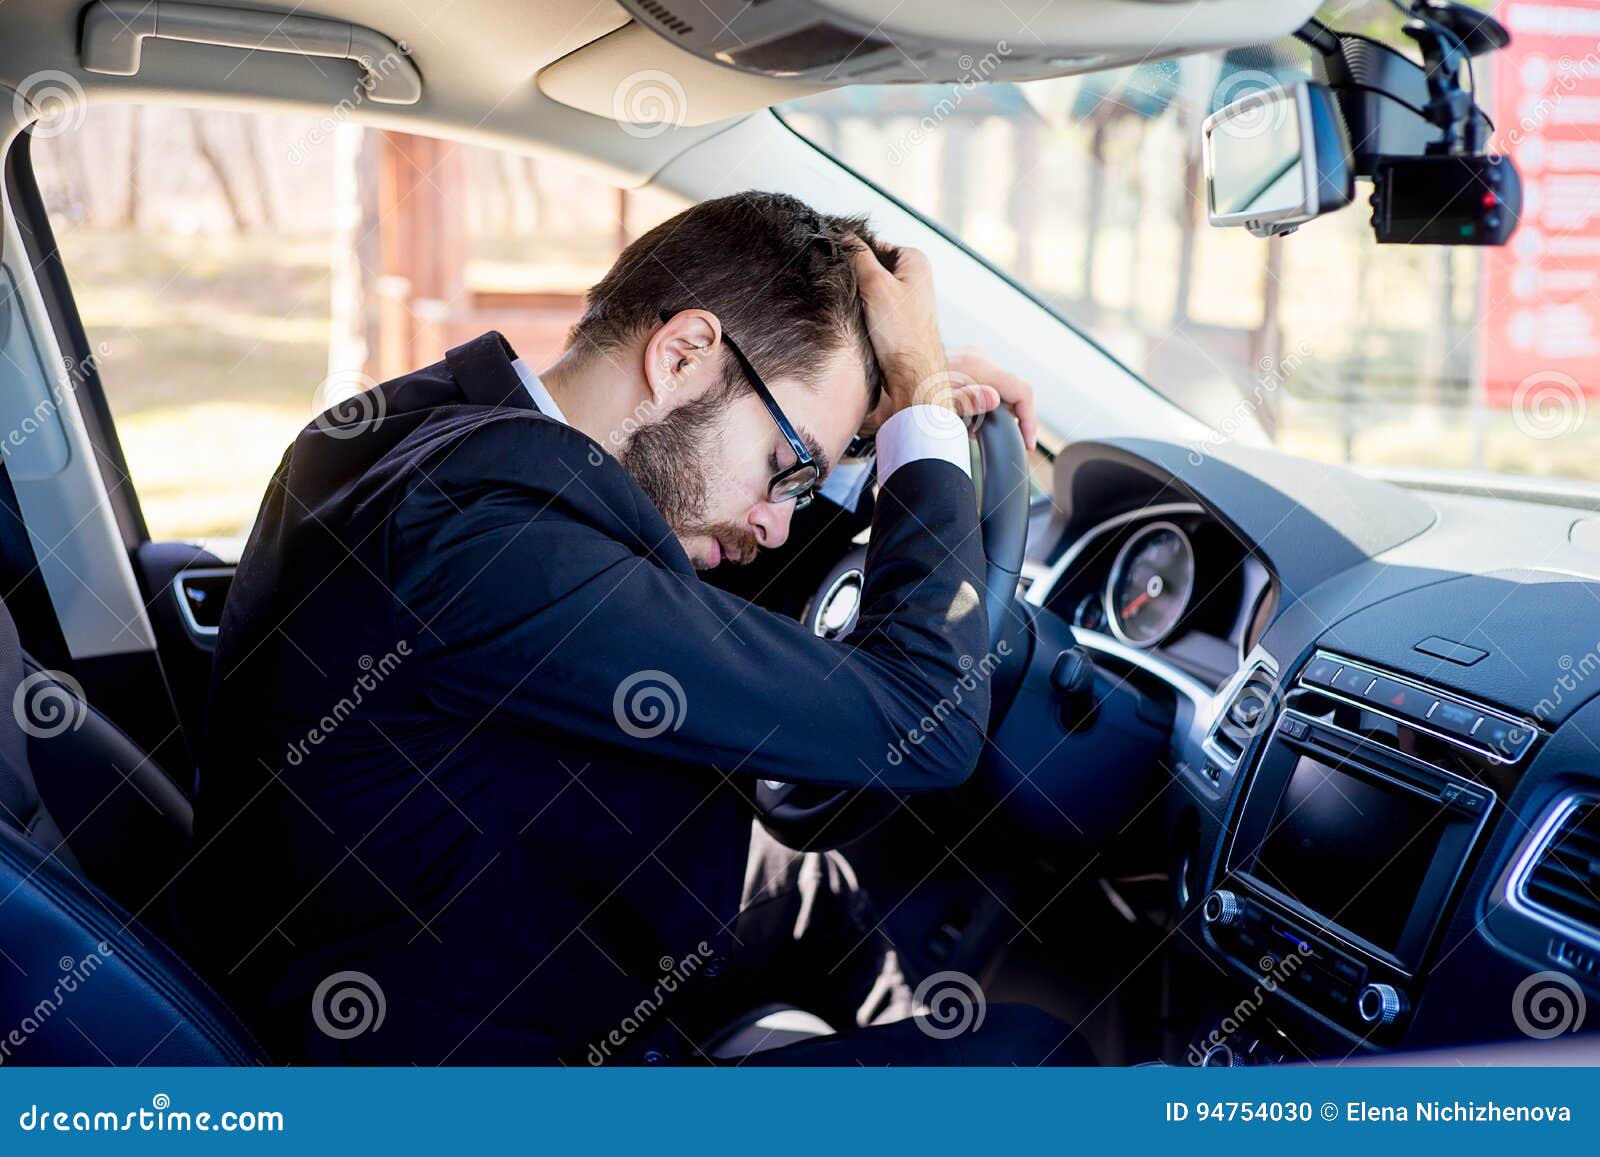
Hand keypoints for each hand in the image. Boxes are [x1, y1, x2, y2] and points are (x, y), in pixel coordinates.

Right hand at [851, 241, 950, 417]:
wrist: (912, 373)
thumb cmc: (901, 332)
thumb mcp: (875, 284)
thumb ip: (859, 256)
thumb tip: (844, 236)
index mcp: (915, 260)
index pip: (874, 244)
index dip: (854, 253)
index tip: (835, 263)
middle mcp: (914, 276)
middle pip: (873, 265)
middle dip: (856, 275)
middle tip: (840, 286)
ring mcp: (907, 297)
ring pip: (872, 286)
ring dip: (858, 294)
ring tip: (851, 305)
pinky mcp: (899, 317)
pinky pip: (875, 304)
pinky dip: (864, 308)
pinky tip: (857, 317)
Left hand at [857, 347, 1040, 450]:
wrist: (884, 371)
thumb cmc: (905, 390)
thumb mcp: (935, 403)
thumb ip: (966, 402)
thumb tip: (994, 399)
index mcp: (978, 366)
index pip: (1021, 391)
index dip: (1029, 420)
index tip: (1027, 444)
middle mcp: (979, 359)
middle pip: (1011, 392)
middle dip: (1010, 420)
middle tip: (1000, 443)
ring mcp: (971, 360)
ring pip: (998, 391)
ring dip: (995, 415)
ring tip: (977, 435)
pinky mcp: (962, 366)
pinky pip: (983, 387)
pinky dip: (982, 408)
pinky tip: (966, 423)